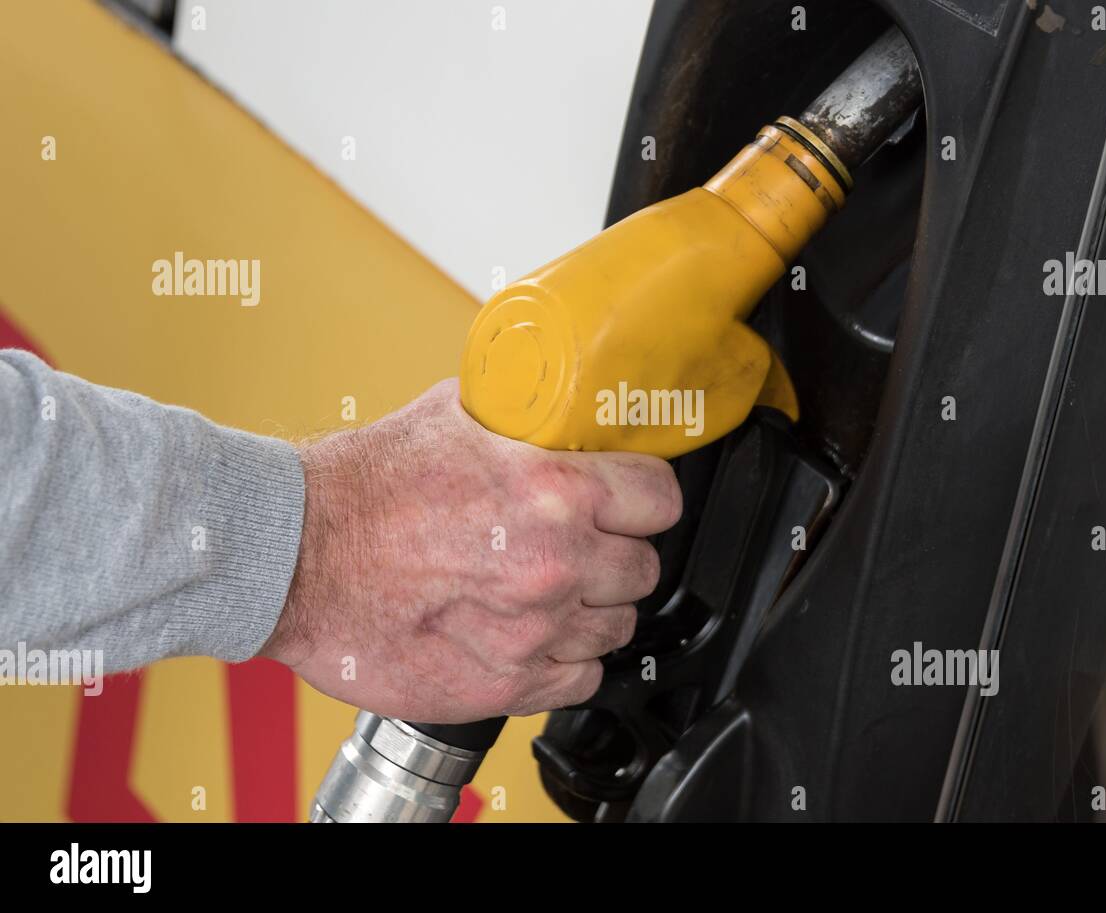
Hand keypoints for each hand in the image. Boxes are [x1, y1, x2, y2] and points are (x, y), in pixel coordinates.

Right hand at [259, 378, 681, 721]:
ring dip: (592, 609)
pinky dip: (565, 662)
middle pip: (644, 567)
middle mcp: (555, 564)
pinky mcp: (508, 685)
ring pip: (617, 627)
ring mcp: (534, 632)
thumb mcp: (454, 412)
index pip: (661, 499)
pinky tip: (532, 636)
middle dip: (616, 553)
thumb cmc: (361, 487)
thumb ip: (525, 417)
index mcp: (553, 491)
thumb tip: (562, 407)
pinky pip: (581, 679)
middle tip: (578, 547)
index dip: (644, 497)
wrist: (294, 556)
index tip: (629, 502)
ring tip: (545, 592)